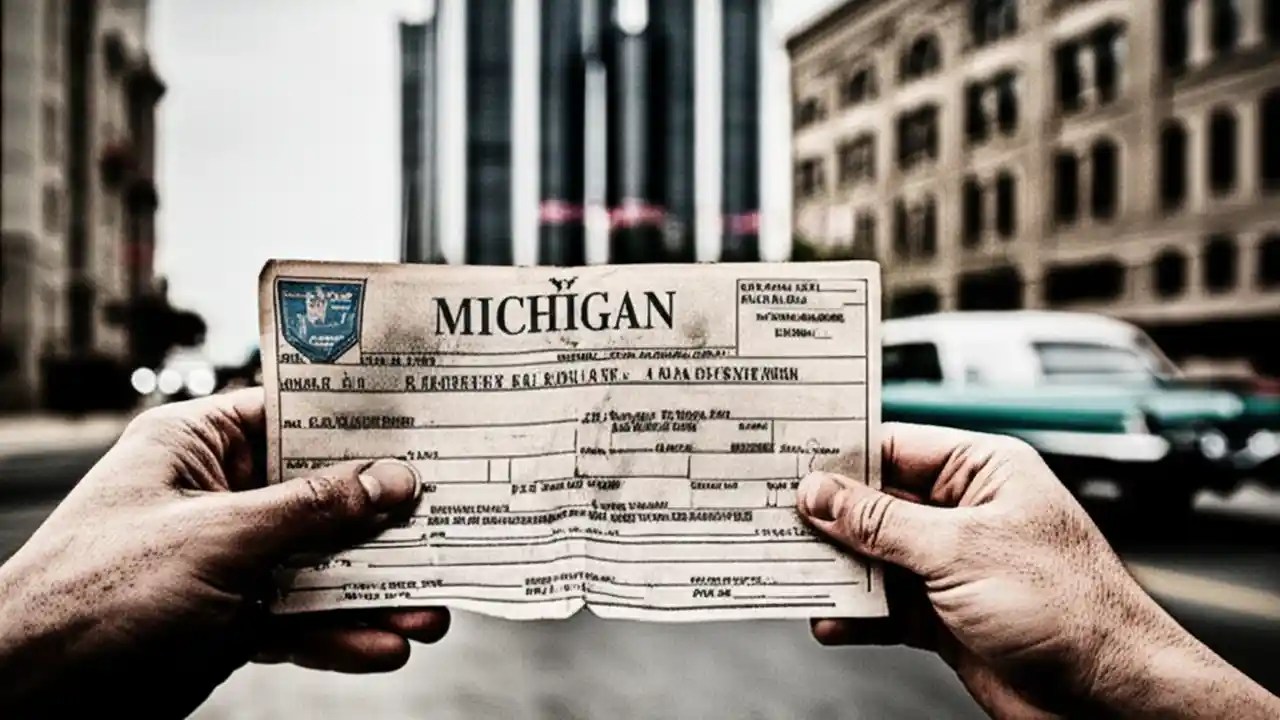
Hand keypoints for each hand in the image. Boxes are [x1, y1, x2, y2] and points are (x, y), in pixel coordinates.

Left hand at [0, 388, 448, 717]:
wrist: (29, 703)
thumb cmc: (97, 594)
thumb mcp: (218, 539)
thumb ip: (311, 510)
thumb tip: (393, 481)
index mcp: (197, 446)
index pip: (294, 414)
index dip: (361, 422)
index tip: (428, 428)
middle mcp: (217, 497)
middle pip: (322, 497)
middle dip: (385, 524)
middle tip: (449, 530)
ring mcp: (225, 562)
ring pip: (320, 566)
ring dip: (376, 591)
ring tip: (433, 611)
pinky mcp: (229, 621)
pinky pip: (301, 619)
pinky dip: (341, 634)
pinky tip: (384, 647)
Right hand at [797, 422, 1279, 719]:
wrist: (1109, 695)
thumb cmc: (1068, 607)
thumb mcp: (960, 550)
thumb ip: (882, 523)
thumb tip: (821, 495)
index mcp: (983, 472)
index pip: (896, 448)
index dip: (840, 457)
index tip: (788, 462)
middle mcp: (965, 513)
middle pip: (877, 504)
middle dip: (829, 516)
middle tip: (772, 516)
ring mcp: (954, 566)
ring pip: (875, 557)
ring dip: (836, 570)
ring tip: (789, 569)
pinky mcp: (946, 615)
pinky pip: (886, 606)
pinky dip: (856, 616)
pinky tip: (828, 621)